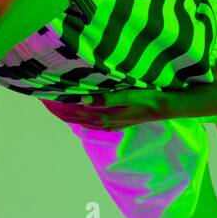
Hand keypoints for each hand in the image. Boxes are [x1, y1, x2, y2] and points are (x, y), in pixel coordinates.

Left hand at [40, 88, 168, 130]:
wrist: (170, 106)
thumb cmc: (152, 98)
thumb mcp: (130, 95)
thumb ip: (108, 98)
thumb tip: (82, 101)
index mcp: (107, 116)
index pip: (77, 113)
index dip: (62, 107)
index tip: (47, 99)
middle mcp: (107, 122)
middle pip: (77, 118)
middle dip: (61, 110)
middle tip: (45, 100)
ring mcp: (112, 122)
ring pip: (84, 120)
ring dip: (70, 114)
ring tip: (56, 106)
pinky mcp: (118, 119)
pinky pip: (93, 119)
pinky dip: (82, 116)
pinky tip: (79, 112)